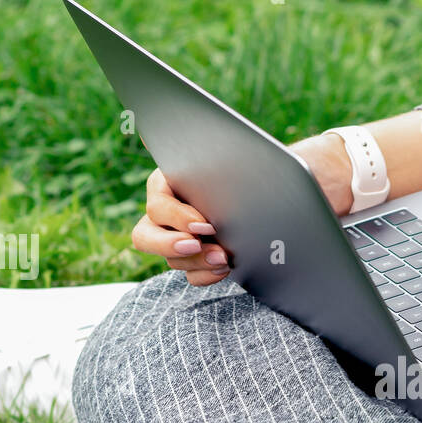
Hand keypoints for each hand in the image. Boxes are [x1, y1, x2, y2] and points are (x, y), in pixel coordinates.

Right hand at [130, 136, 353, 285]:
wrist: (276, 194)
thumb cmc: (252, 169)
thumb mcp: (235, 159)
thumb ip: (212, 159)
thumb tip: (171, 146)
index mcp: (168, 183)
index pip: (157, 203)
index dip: (177, 216)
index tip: (206, 225)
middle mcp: (167, 214)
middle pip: (145, 236)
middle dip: (170, 244)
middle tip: (198, 246)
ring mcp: (178, 240)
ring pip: (171, 259)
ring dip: (196, 261)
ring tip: (225, 258)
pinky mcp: (195, 261)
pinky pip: (190, 276)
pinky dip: (206, 275)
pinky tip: (227, 269)